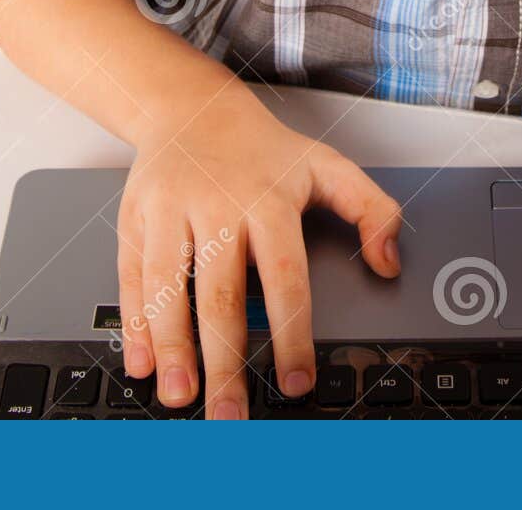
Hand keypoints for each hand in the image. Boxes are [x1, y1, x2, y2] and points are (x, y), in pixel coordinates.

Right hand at [116, 86, 401, 417]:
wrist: (190, 105)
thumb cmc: (262, 149)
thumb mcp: (327, 166)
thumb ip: (372, 211)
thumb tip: (390, 263)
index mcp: (268, 199)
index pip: (285, 276)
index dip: (291, 333)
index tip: (296, 380)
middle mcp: (217, 206)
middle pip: (222, 294)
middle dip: (225, 362)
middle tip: (230, 416)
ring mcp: (171, 211)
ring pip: (169, 288)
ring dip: (173, 348)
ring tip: (180, 396)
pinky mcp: (135, 217)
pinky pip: (131, 275)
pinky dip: (134, 323)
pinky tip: (142, 361)